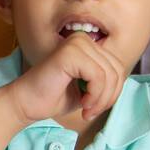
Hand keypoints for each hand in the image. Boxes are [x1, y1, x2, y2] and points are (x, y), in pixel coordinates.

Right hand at [3, 32, 126, 124]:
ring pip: (109, 74)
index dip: (113, 91)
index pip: (117, 66)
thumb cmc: (53, 98)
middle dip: (109, 97)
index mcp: (86, 44)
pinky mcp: (69, 53)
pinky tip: (83, 104)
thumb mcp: (87, 89)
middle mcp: (82, 39)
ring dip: (102, 99)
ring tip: (87, 109)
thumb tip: (124, 80)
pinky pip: (98, 76)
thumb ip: (105, 81)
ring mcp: (76, 43)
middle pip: (117, 70)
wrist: (25, 104)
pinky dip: (95, 95)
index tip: (95, 107)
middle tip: (91, 111)